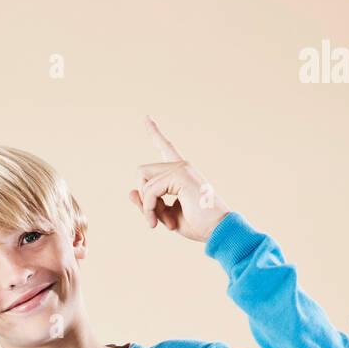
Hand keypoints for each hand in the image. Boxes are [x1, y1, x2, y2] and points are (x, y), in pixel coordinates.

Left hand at [128, 113, 230, 243]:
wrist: (218, 230)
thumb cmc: (198, 225)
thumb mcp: (166, 216)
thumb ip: (149, 204)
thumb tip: (130, 192)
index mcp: (180, 173)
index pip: (166, 148)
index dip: (155, 133)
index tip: (146, 117)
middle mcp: (181, 166)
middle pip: (142, 172)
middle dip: (143, 197)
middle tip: (154, 219)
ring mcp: (181, 168)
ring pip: (143, 181)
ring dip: (147, 207)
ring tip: (160, 223)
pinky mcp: (180, 175)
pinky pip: (150, 190)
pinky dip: (150, 208)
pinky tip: (161, 222)